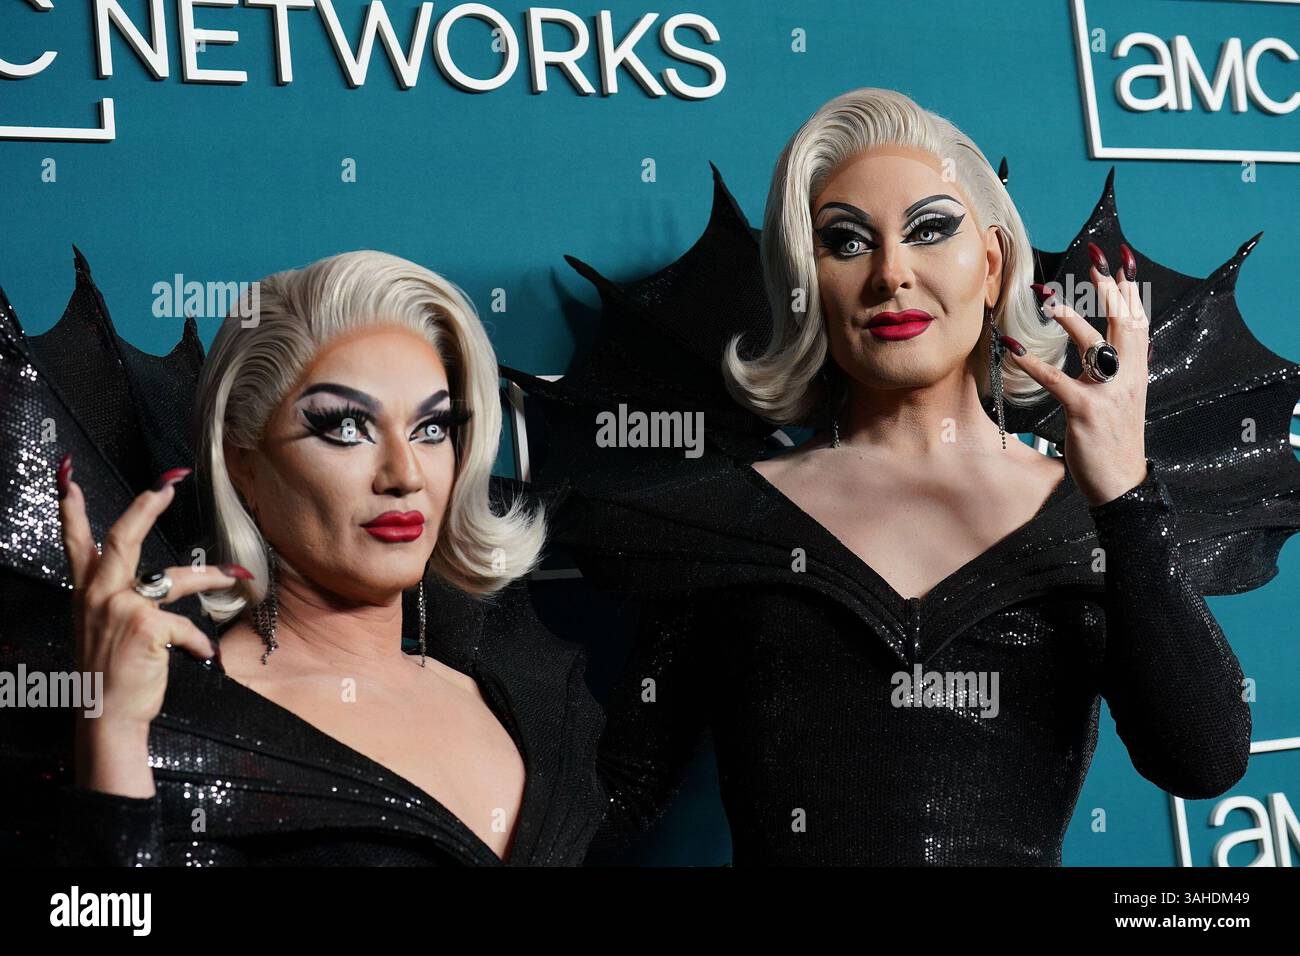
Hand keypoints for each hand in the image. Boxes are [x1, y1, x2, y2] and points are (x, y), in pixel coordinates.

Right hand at [57, 454, 247, 794]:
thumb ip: (117, 600)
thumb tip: (150, 584)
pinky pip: (185, 626)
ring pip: (174, 578)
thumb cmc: (110, 675)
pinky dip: (198, 643)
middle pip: (122, 538)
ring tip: (237, 572)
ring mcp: (121, 608)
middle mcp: (98, 595)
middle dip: (146, 507)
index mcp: (86, 593)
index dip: (73, 510)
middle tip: (168, 484)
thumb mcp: (102, 629)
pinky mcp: (146, 626)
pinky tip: (202, 656)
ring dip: (211, 575)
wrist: (106, 716)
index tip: (71, 478)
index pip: (75, 544)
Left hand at [1002, 243, 1150, 506]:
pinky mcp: (1085, 411)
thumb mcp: (1123, 402)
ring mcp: (1109, 394)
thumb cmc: (1115, 442)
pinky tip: (1013, 350)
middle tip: (1095, 260)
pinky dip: (1033, 363)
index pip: (1137, 323)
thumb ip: (1116, 375)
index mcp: (1137, 374)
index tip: (1120, 262)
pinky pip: (1057, 380)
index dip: (1129, 292)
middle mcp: (1128, 378)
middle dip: (1109, 290)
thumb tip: (1104, 351)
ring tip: (1049, 298)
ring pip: (1092, 345)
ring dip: (1070, 318)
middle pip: (1122, 324)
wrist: (1121, 484)